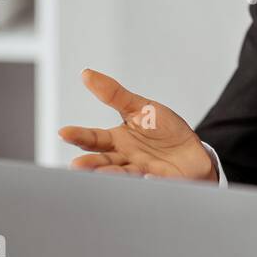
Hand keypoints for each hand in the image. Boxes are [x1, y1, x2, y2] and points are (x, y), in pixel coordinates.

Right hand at [58, 69, 216, 180]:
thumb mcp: (139, 107)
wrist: (192, 152)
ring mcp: (140, 170)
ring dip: (112, 174)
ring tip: (102, 172)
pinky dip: (149, 180)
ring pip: (122, 174)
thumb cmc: (164, 130)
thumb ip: (113, 94)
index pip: (93, 139)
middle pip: (103, 160)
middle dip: (90, 163)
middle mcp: (125, 157)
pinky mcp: (159, 180)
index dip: (78, 136)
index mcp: (118, 140)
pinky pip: (153, 181)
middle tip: (77, 164)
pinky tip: (147, 176)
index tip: (64, 133)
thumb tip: (87, 74)